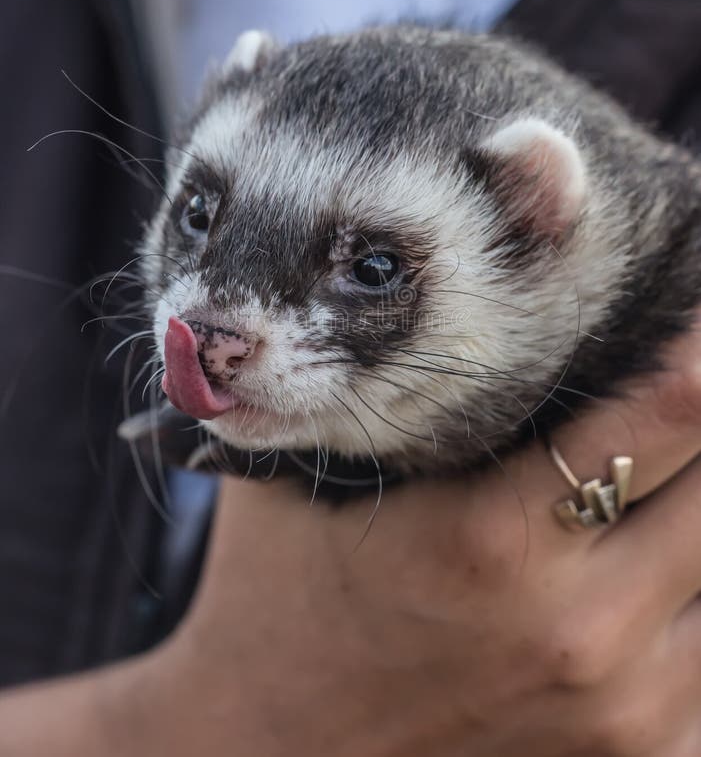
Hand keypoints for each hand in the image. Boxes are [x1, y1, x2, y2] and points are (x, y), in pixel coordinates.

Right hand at [3, 319, 700, 755]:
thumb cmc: (284, 595)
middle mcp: (579, 626)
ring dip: (689, 514)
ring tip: (640, 484)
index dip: (696, 346)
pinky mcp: (632, 756)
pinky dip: (684, 601)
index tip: (693, 313)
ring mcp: (617, 704)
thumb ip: (374, 392)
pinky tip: (630, 570)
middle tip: (668, 396)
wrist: (266, 748)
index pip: (666, 410)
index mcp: (497, 539)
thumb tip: (433, 306)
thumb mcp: (316, 476)